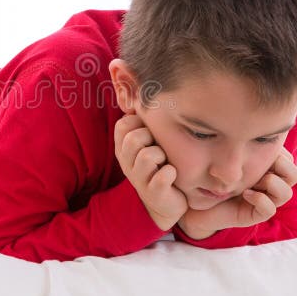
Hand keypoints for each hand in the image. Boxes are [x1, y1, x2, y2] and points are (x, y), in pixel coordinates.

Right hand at [114, 113, 188, 230]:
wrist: (166, 203)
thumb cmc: (159, 165)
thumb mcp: (148, 143)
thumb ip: (144, 122)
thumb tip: (145, 92)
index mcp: (123, 148)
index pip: (123, 124)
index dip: (140, 123)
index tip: (151, 131)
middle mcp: (127, 163)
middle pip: (134, 138)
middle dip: (151, 138)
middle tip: (160, 147)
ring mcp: (139, 179)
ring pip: (147, 156)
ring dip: (161, 156)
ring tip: (166, 162)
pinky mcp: (155, 193)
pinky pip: (163, 176)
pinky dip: (170, 173)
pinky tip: (173, 175)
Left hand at [178, 147, 296, 238]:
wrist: (195, 203)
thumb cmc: (209, 175)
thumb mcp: (224, 154)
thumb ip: (239, 142)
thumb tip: (249, 119)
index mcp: (265, 167)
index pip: (287, 158)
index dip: (278, 151)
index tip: (258, 145)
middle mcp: (268, 184)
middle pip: (293, 174)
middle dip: (281, 166)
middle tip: (259, 162)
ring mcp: (264, 200)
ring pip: (286, 193)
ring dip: (272, 183)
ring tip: (253, 181)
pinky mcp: (254, 215)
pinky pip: (270, 209)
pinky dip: (261, 200)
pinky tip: (246, 193)